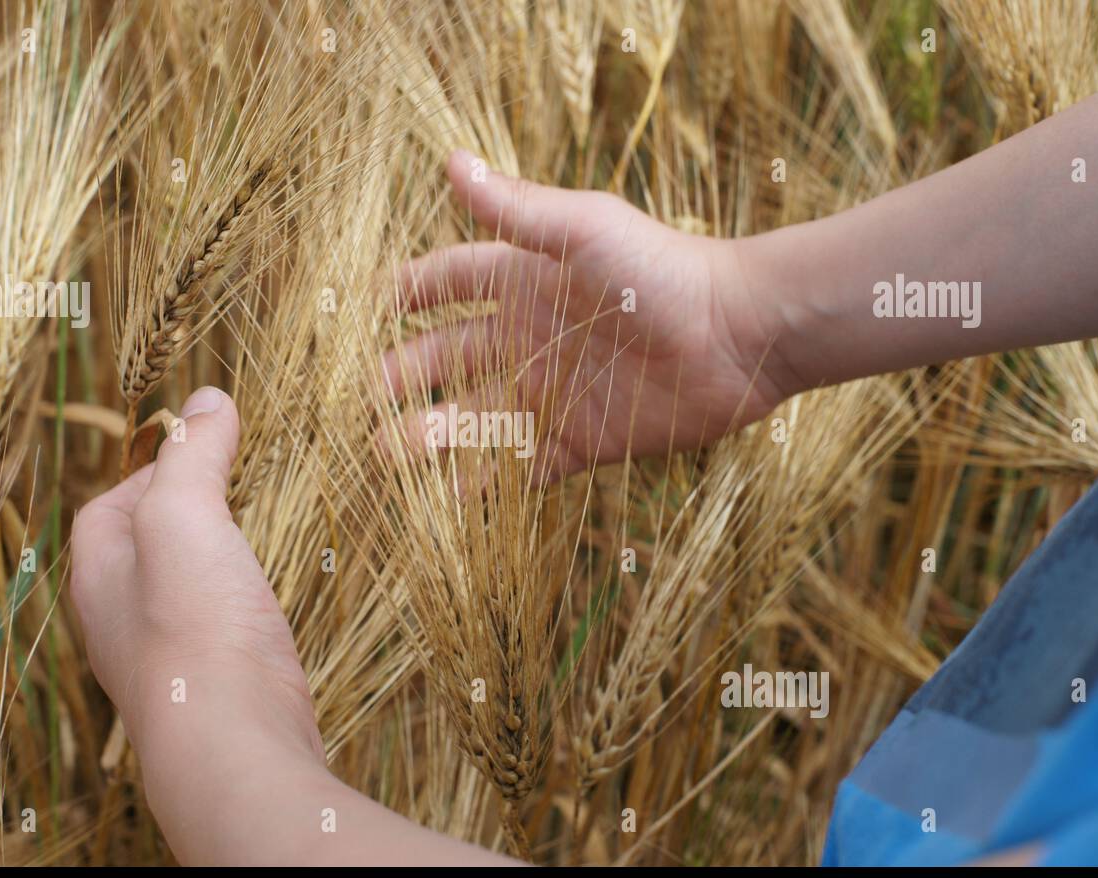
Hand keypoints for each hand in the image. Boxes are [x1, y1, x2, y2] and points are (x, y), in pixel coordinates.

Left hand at [70, 386, 323, 771]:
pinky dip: (236, 607)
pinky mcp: (213, 688)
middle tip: (232, 491)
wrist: (231, 741)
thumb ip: (193, 455)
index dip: (147, 473)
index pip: (104, 510)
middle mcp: (118, 622)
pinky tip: (266, 604)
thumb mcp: (184, 515)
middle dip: (182, 518)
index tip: (198, 453)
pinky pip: (216, 633)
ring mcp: (165, 661)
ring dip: (211, 564)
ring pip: (180, 597)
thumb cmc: (195, 625)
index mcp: (97, 576)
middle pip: (141, 553)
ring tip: (253, 540)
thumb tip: (208, 398)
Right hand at [385, 150, 794, 481]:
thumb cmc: (662, 270)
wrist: (736, 336)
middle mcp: (531, 337)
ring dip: (433, 433)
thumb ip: (516, 210)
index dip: (406, 294)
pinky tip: (448, 498)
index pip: (449, 283)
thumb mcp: (584, 229)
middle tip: (366, 400)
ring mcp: (553, 391)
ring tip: (390, 453)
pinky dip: (486, 482)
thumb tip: (452, 160)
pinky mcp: (581, 440)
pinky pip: (522, 466)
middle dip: (404, 375)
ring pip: (475, 416)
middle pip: (448, 357)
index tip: (361, 312)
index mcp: (525, 282)